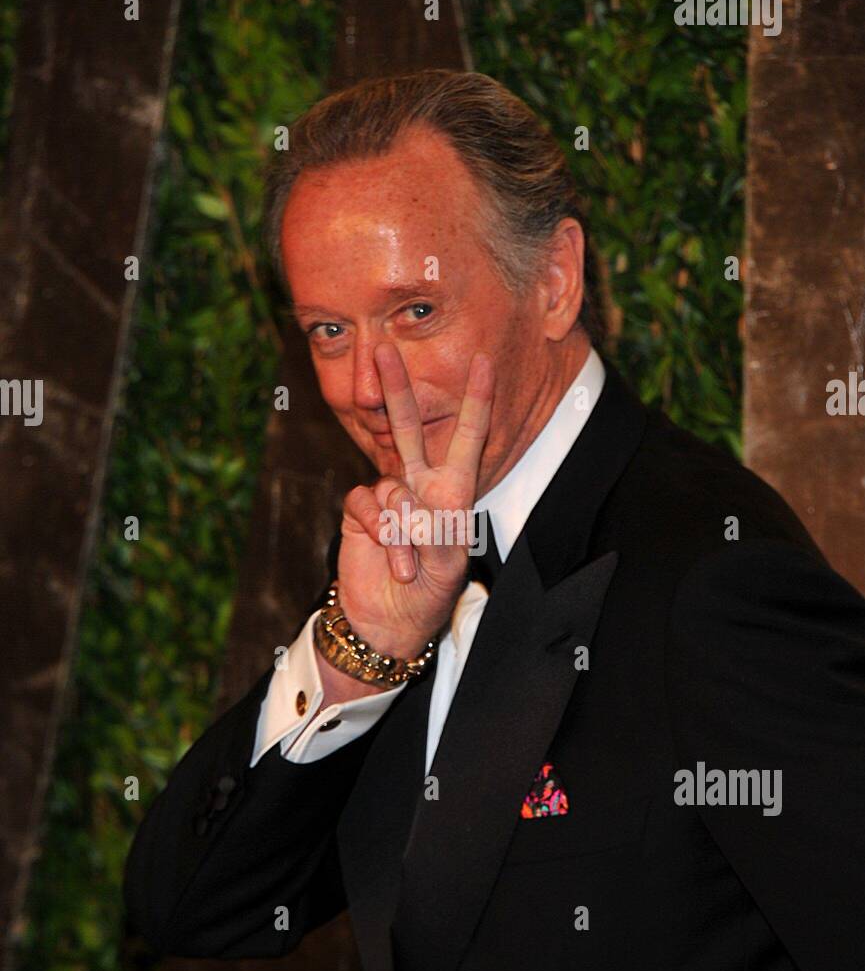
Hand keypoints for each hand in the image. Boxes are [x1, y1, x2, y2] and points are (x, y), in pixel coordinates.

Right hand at [337, 343, 494, 660]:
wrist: (389, 622)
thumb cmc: (429, 594)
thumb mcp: (447, 564)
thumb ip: (432, 530)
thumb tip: (406, 507)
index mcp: (453, 492)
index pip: (466, 437)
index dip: (475, 400)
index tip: (484, 361)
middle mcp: (419, 486)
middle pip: (408, 427)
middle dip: (397, 388)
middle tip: (383, 349)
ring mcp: (388, 498)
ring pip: (387, 480)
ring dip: (399, 528)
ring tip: (408, 563)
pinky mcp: (359, 513)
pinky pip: (365, 503)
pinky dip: (378, 532)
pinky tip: (390, 559)